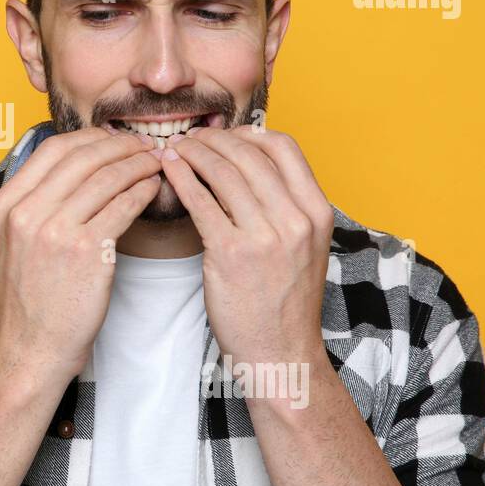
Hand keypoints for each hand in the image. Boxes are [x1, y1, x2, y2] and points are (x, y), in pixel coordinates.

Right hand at [0, 127, 164, 387]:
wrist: (31, 346)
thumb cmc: (31, 296)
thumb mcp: (16, 240)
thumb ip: (36, 202)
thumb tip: (79, 165)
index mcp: (6, 203)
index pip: (53, 148)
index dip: (90, 138)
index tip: (114, 140)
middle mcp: (27, 212)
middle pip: (83, 157)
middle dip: (121, 146)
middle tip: (145, 145)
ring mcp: (55, 231)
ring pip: (107, 177)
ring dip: (138, 164)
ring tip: (156, 163)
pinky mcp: (86, 252)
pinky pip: (123, 206)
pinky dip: (143, 191)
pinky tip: (154, 188)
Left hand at [161, 125, 333, 367]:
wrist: (280, 352)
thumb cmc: (284, 300)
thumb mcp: (304, 246)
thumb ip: (285, 206)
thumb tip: (251, 165)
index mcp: (316, 211)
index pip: (284, 146)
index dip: (249, 133)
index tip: (224, 136)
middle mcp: (295, 219)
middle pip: (248, 153)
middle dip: (212, 138)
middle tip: (189, 138)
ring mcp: (265, 236)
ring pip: (222, 171)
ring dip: (192, 153)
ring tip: (173, 149)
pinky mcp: (230, 254)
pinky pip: (200, 201)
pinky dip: (180, 178)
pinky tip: (167, 171)